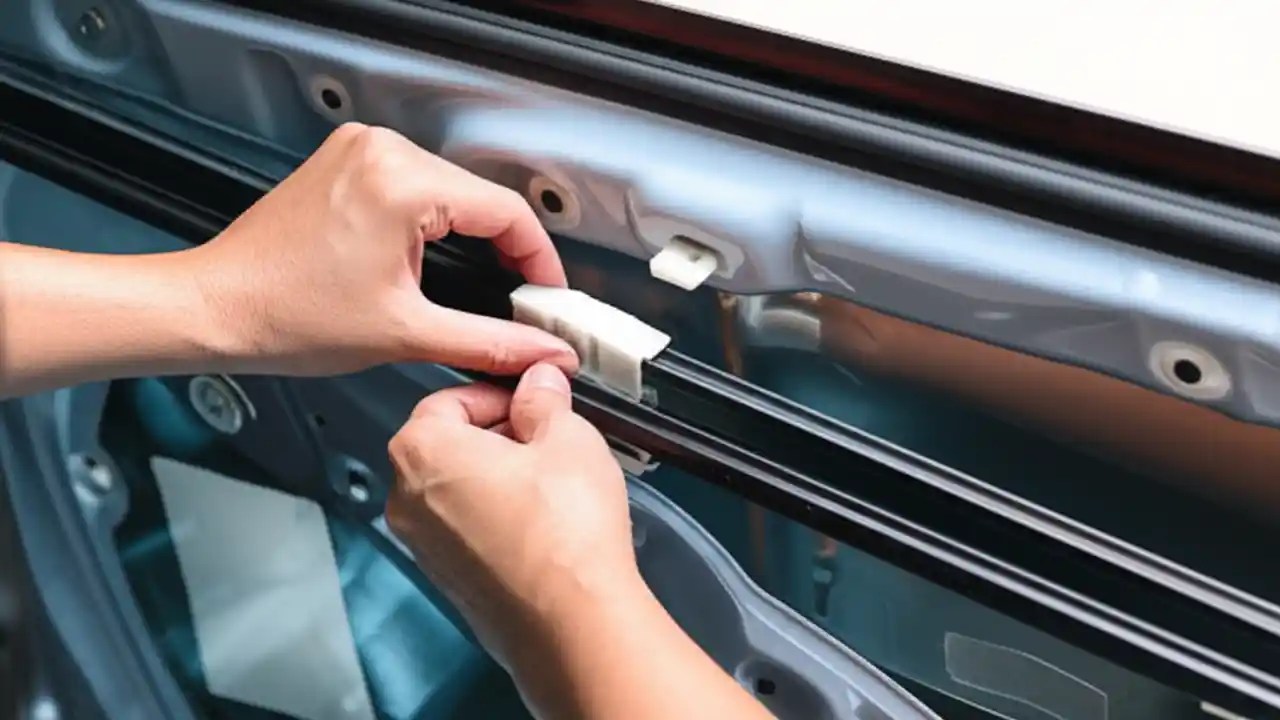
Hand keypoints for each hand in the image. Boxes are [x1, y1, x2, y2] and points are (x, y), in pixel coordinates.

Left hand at [192, 122, 578, 376]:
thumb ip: (489, 342)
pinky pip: (414, 184)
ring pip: (449, 190)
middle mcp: (381, 151)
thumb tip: (541, 349)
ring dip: (469, 236)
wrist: (215, 308)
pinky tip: (430, 260)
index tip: (549, 294)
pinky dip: (432, 221)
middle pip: (479, 198)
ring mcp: (359, 150)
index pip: (506, 211)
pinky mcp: (345, 161)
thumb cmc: (284, 316)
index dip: (539, 259)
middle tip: (521, 300)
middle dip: (506, 251)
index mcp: (400, 182)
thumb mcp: (405, 334)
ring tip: (476, 284)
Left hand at [386, 363, 638, 666]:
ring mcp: (426, 546)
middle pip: (448, 446)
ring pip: (460, 491)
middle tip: (551, 438)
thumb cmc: (563, 532)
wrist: (572, 622)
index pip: (449, 399)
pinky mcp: (451, 581)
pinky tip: (548, 524)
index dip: (500, 393)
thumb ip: (545, 401)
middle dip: (500, 436)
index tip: (535, 397)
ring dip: (501, 478)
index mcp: (422, 450)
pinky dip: (502, 519)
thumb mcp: (567, 437)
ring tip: (556, 483)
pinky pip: (471, 532)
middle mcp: (408, 499)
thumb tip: (538, 384)